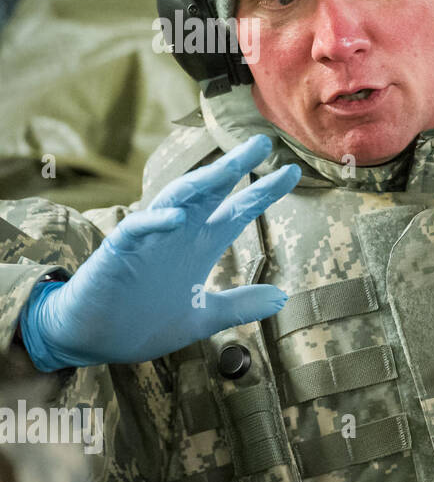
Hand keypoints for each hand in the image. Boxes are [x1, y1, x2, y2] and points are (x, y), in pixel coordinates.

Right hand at [19, 135, 300, 370]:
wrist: (92, 340)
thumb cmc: (143, 322)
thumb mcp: (203, 315)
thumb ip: (240, 304)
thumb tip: (282, 296)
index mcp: (200, 245)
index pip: (238, 210)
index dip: (264, 191)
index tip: (293, 171)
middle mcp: (178, 234)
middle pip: (211, 192)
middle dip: (235, 166)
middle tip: (264, 142)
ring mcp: (148, 240)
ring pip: (176, 200)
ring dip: (201, 182)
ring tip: (229, 167)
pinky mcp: (118, 252)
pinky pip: (136, 230)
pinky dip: (156, 222)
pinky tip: (177, 217)